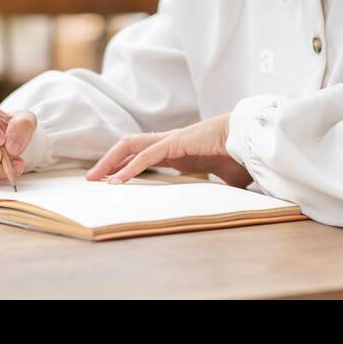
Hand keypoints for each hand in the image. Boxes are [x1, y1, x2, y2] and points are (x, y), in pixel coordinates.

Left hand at [85, 113, 252, 188]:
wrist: (252, 137)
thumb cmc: (240, 155)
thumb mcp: (226, 178)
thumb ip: (221, 188)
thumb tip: (229, 206)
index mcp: (177, 150)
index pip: (142, 154)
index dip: (123, 165)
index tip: (110, 180)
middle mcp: (168, 142)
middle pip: (128, 147)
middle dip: (107, 161)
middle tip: (90, 179)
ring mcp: (170, 140)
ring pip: (130, 146)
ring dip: (110, 161)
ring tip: (94, 179)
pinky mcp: (175, 143)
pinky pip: (146, 156)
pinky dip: (128, 168)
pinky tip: (116, 181)